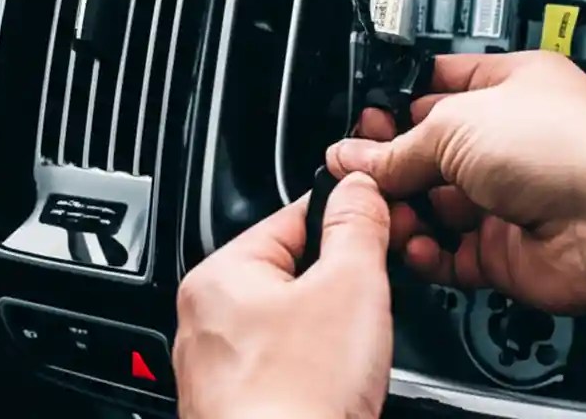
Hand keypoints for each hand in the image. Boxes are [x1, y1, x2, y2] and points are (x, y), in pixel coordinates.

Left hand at [174, 174, 392, 418]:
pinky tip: (333, 391)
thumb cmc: (299, 398)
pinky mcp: (236, 409)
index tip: (381, 225)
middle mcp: (205, 321)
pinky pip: (283, 370)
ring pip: (288, 325)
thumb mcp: (350, 287)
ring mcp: (217, 371)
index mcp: (219, 277)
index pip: (291, 217)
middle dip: (338, 286)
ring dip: (327, 333)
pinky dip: (313, 374)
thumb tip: (360, 187)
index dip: (345, 219)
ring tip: (349, 357)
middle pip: (291, 273)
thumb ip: (358, 227)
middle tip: (368, 306)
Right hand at [327, 51, 585, 314]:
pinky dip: (427, 253)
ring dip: (403, 212)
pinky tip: (414, 244)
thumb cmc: (570, 149)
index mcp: (510, 86)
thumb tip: (355, 157)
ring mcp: (509, 198)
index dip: (394, 106)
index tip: (359, 124)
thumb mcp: (456, 125)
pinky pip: (449, 255)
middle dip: (389, 165)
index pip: (437, 88)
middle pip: (428, 153)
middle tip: (356, 172)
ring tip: (380, 213)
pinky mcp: (505, 251)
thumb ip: (397, 147)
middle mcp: (510, 141)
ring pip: (433, 208)